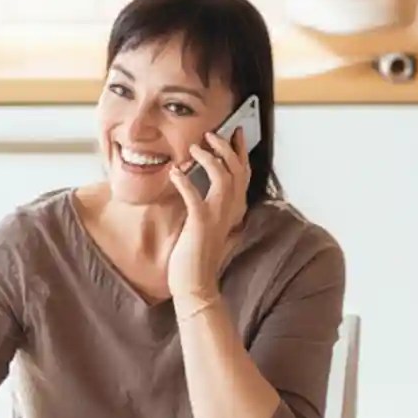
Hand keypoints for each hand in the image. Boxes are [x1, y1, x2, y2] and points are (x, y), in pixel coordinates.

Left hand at [167, 128, 250, 316]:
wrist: (195, 285)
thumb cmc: (196, 257)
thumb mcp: (206, 225)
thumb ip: (209, 206)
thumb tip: (197, 183)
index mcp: (234, 210)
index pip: (243, 174)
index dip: (241, 151)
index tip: (236, 131)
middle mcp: (231, 211)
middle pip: (237, 170)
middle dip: (226, 147)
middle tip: (211, 135)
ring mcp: (218, 218)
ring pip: (223, 177)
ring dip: (209, 158)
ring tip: (193, 148)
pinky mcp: (201, 225)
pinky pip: (195, 196)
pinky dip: (185, 181)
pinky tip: (174, 173)